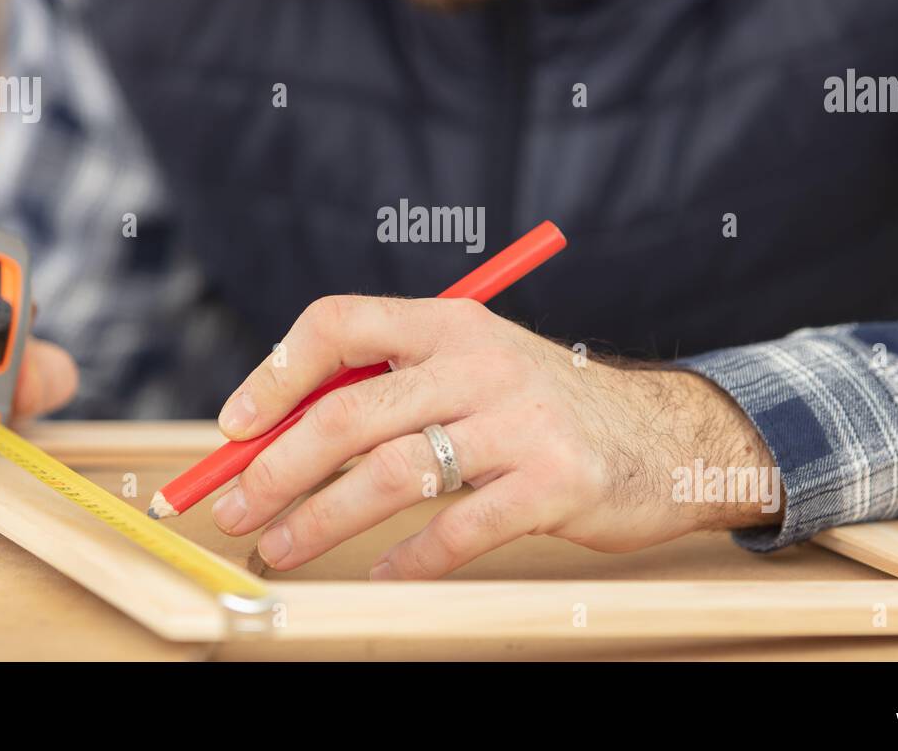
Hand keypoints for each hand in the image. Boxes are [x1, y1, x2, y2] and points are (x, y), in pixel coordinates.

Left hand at [212, 295, 780, 578]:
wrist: (666, 434)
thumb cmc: (545, 406)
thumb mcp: (476, 365)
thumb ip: (396, 382)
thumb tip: (280, 431)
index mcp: (451, 322)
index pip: (339, 322)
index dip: (274, 372)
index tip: (233, 427)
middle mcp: (480, 362)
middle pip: (348, 412)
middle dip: (274, 467)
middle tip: (232, 509)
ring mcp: (520, 423)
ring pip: (392, 474)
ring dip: (321, 519)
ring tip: (282, 548)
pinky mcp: (554, 483)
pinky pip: (459, 528)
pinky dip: (410, 560)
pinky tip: (381, 576)